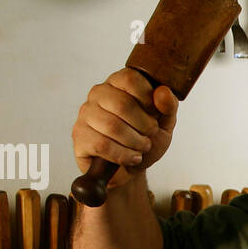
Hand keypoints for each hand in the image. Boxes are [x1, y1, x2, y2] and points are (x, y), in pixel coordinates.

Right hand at [71, 68, 177, 187]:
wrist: (130, 170)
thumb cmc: (145, 141)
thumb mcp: (164, 123)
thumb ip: (168, 106)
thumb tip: (162, 92)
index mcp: (118, 83)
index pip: (130, 79)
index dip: (148, 100)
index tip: (154, 115)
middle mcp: (98, 94)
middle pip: (123, 104)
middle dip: (144, 126)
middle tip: (149, 136)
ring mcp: (86, 114)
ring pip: (113, 127)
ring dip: (135, 143)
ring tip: (141, 148)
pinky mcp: (79, 136)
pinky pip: (102, 145)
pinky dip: (123, 155)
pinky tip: (131, 158)